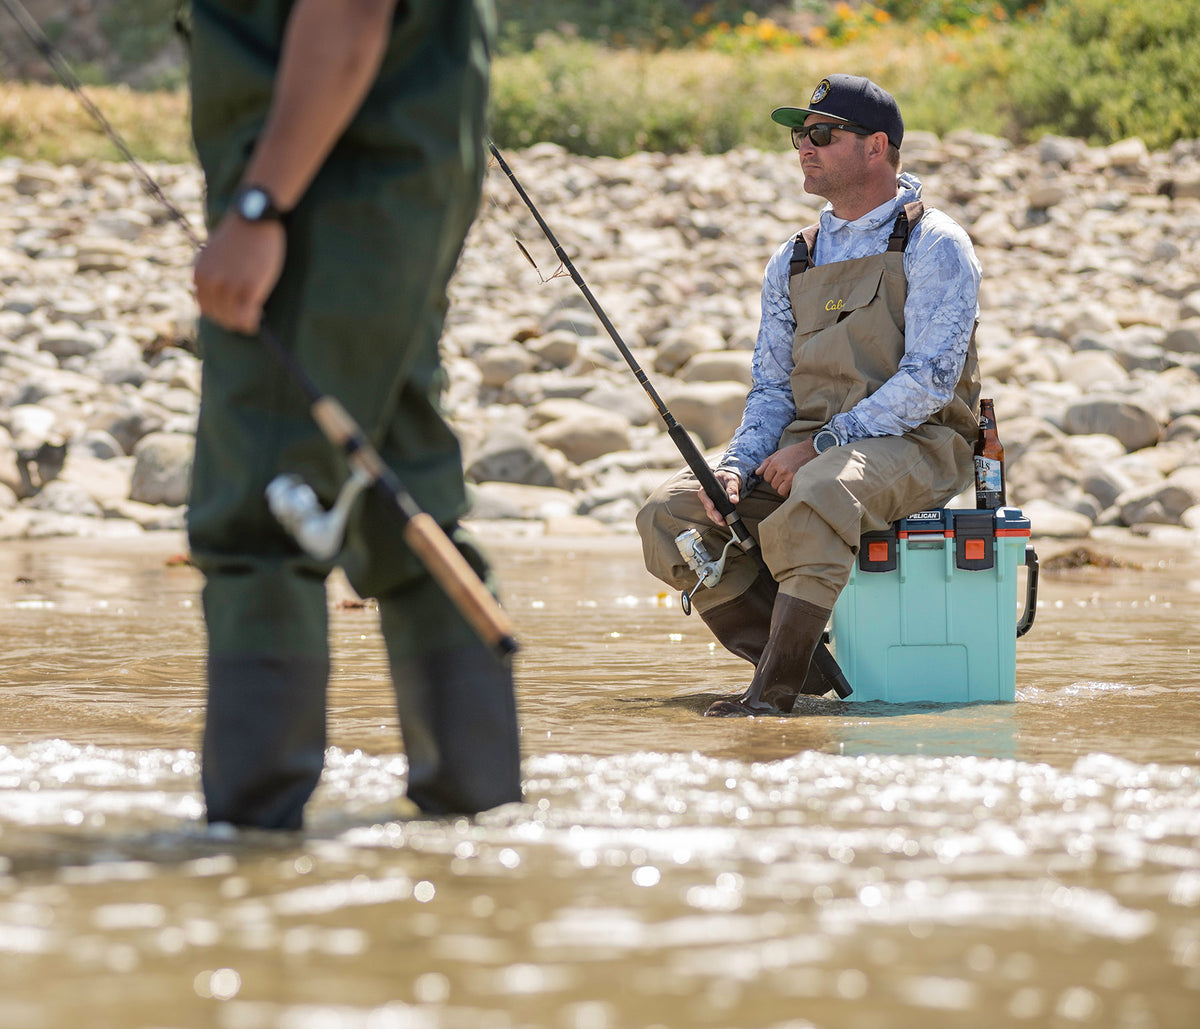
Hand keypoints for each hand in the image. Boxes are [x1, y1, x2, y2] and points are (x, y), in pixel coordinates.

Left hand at [193, 215, 286, 334]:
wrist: (253, 217)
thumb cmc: (239, 235)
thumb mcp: (215, 255)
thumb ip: (212, 273)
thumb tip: (220, 295)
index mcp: (199, 275)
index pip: (206, 309)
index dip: (221, 314)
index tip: (234, 313)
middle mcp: (211, 284)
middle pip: (219, 317)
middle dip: (233, 320)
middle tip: (248, 316)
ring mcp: (230, 287)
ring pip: (233, 320)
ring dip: (244, 323)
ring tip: (255, 317)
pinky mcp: (249, 289)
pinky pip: (247, 317)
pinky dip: (252, 323)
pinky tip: (260, 316)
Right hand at [698, 469, 741, 525]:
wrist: (731, 480)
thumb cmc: (728, 478)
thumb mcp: (731, 481)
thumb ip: (732, 489)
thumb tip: (734, 500)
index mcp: (708, 486)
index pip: (703, 494)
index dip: (706, 501)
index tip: (712, 506)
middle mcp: (707, 495)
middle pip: (706, 505)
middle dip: (712, 513)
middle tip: (719, 518)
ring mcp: (711, 502)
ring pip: (710, 512)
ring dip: (715, 518)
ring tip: (722, 522)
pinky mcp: (716, 507)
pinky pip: (714, 514)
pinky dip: (718, 519)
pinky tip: (723, 522)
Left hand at [755, 440, 816, 497]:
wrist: (811, 450)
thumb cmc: (794, 451)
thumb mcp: (778, 454)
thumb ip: (766, 463)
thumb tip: (757, 473)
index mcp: (775, 463)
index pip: (766, 477)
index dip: (771, 476)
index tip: (778, 473)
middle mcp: (781, 470)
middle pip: (773, 484)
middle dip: (777, 482)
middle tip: (784, 476)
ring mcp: (790, 476)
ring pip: (779, 490)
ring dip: (783, 487)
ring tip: (788, 481)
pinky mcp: (797, 481)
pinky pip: (787, 492)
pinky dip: (789, 491)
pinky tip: (792, 485)